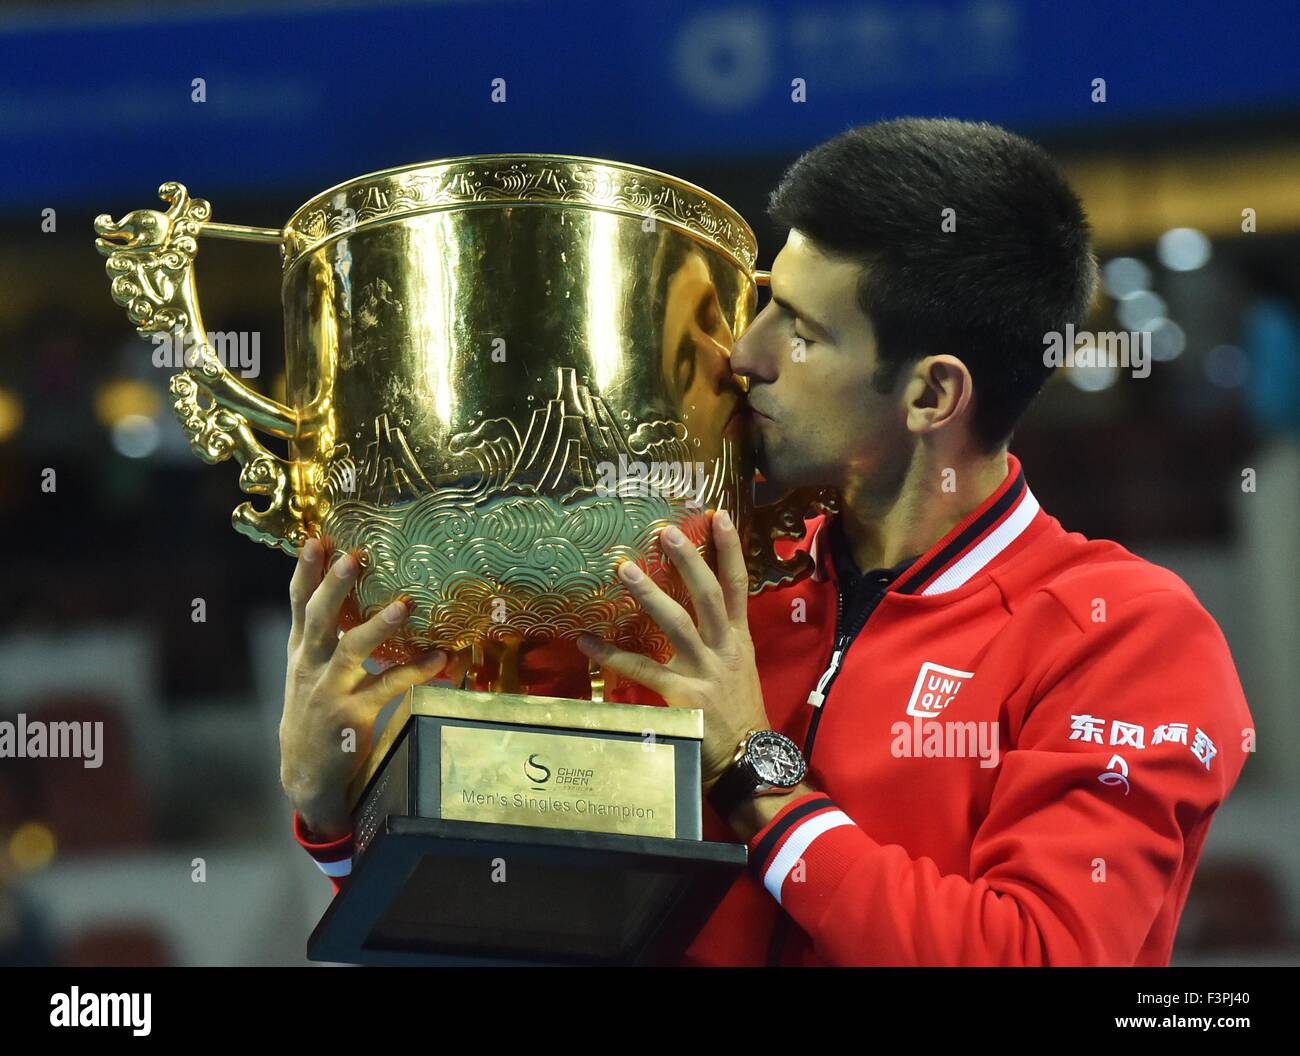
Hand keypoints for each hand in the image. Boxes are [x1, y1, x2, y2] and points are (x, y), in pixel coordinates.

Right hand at [279, 538, 447, 839]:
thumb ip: (324, 633)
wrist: (305, 774)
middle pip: (318, 618)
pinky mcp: (350, 716)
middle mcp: (309, 666)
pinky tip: (439, 660)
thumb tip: (340, 587)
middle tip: (352, 556)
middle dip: (334, 586)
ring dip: (377, 627)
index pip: (298, 603)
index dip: (305, 571)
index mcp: (300, 650)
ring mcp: (327, 691)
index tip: (316, 538)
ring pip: (351, 651)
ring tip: (403, 605)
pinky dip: (414, 672)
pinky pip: (387, 688)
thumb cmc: (314, 711)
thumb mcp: (310, 669)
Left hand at [577, 509, 769, 787]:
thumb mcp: (739, 669)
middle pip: (708, 595)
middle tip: (665, 529)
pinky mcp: (683, 697)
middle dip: (689, 560)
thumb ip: (719, 642)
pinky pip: (643, 670)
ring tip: (624, 567)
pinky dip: (613, 655)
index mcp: (739, 639)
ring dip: (650, 595)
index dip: (729, 549)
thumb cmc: (740, 714)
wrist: (751, 760)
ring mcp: (704, 671)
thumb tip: (695, 615)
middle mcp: (725, 648)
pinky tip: (587, 640)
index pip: (737, 586)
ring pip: (678, 624)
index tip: (718, 514)